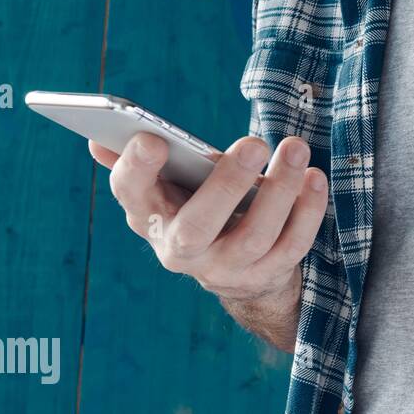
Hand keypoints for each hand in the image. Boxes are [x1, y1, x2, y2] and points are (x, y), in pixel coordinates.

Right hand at [90, 132, 327, 347]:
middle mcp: (181, 250)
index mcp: (150, 215)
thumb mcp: (172, 184)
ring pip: (254, 235)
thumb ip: (145, 161)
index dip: (137, 169)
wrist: (238, 268)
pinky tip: (314, 178)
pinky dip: (308, 210)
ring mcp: (225, 269)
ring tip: (295, 149)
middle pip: (198, 225)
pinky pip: (292, 244)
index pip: (132, 194)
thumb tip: (98, 139)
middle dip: (226, 183)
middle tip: (253, 143)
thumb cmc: (202, 204)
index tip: (152, 139)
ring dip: (280, 190)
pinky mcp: (266, 275)